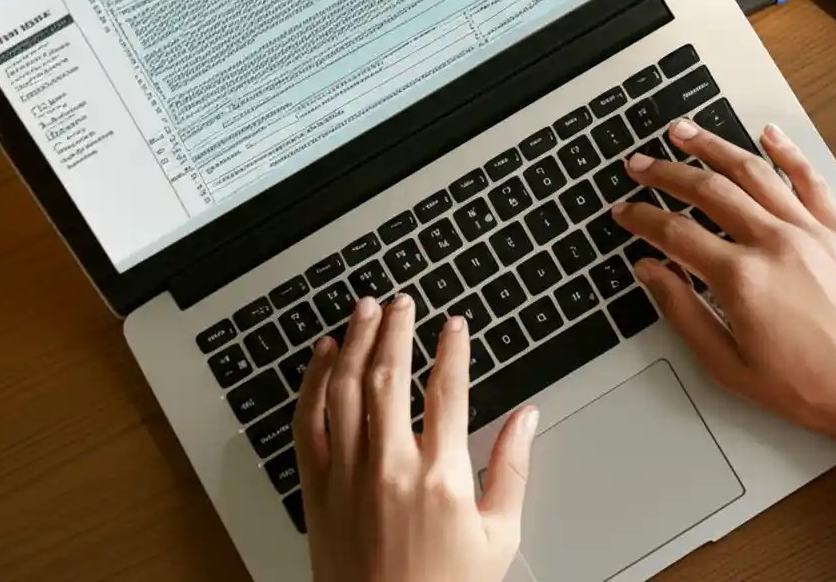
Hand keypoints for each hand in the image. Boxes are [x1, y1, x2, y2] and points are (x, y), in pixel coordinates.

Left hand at [293, 296, 538, 581]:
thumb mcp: (499, 535)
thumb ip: (513, 468)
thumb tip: (527, 417)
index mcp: (441, 477)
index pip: (447, 391)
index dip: (452, 349)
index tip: (455, 326)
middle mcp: (390, 468)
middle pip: (388, 376)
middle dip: (396, 329)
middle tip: (402, 301)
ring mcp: (347, 476)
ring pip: (345, 389)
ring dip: (354, 341)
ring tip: (364, 310)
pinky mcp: (316, 489)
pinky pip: (308, 422)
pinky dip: (311, 383)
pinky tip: (321, 357)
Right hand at [613, 119, 835, 446]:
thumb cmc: (808, 386)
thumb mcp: (728, 364)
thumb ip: (683, 311)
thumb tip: (650, 272)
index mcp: (740, 279)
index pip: (675, 233)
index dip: (642, 218)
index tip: (624, 211)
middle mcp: (773, 243)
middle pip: (708, 190)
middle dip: (666, 172)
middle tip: (641, 164)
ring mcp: (809, 231)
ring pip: (753, 172)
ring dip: (714, 147)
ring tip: (685, 132)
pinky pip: (808, 179)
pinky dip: (786, 152)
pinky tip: (767, 134)